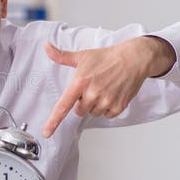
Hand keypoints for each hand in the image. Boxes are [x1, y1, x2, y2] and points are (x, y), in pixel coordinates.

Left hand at [42, 36, 174, 136]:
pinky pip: (107, 115)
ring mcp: (106, 101)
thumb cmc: (107, 57)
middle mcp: (92, 93)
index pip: (63, 106)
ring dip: (96, 105)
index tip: (46, 132)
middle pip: (79, 111)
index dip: (53, 121)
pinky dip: (108, 107)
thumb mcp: (82, 56)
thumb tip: (46, 47)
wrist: (133, 59)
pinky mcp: (118, 106)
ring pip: (93, 113)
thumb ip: (61, 56)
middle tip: (92, 88)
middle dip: (83, 102)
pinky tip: (112, 94)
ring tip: (104, 89)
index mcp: (80, 82)